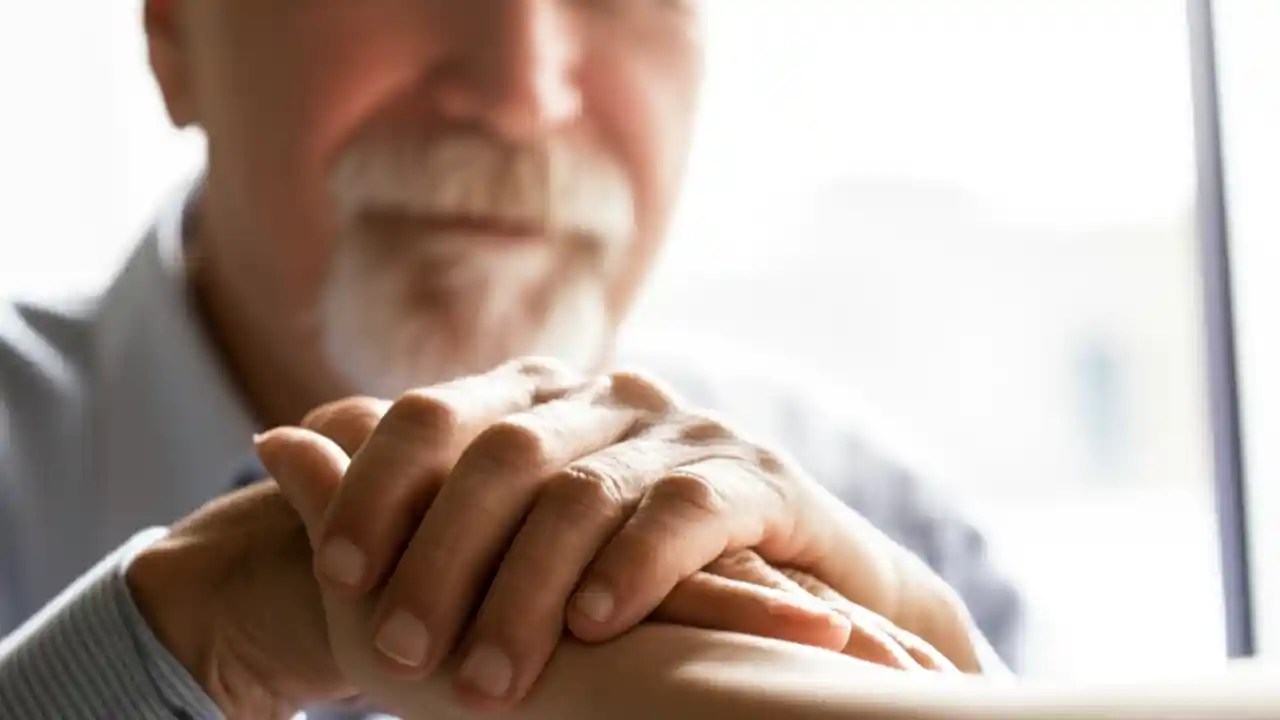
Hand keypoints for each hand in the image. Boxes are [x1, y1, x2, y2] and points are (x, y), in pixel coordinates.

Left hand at [125, 359, 853, 717]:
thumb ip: (402, 498)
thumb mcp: (501, 544)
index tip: (338, 577)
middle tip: (404, 655)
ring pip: (585, 492)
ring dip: (528, 591)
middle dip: (445, 557)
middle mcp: (605, 400)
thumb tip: (273, 437)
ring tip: (492, 682)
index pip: (434, 415)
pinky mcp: (757, 479)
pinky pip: (687, 512)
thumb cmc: (619, 582)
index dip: (379, 487)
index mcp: (534, 403)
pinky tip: (594, 625)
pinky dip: (633, 568)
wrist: (785, 602)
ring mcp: (684, 433)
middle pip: (502, 455)